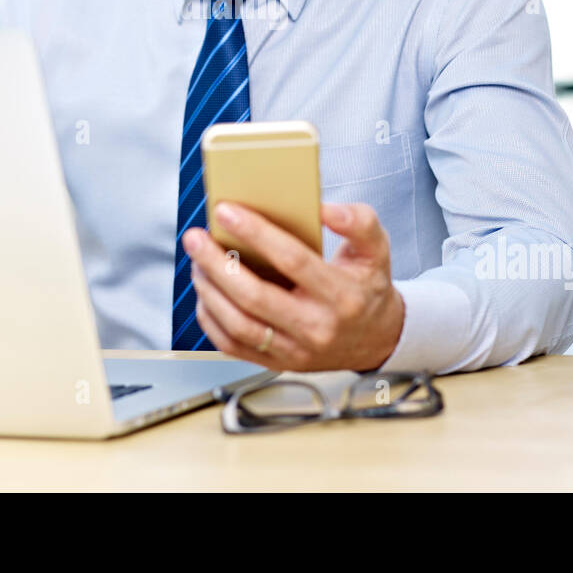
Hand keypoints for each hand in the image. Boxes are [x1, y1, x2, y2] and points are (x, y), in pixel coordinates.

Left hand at [182, 201, 405, 371]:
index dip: (257, 233)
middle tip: (196, 237)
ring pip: (239, 324)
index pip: (293, 260)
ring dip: (210, 290)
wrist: (376, 339)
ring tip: (197, 261)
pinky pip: (233, 345)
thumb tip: (325, 210)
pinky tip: (205, 293)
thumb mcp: (376, 250)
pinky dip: (211, 319)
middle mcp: (317, 327)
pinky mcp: (278, 362)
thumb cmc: (367, 288)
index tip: (227, 211)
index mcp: (342, 295)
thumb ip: (359, 223)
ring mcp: (295, 350)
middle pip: (255, 296)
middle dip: (218, 263)